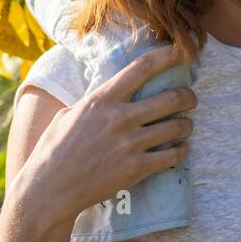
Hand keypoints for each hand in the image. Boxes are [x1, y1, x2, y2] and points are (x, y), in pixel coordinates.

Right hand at [0, 44, 194, 241]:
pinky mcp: (136, 169)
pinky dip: (181, 151)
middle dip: (188, 96)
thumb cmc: (53, 150)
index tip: (181, 51)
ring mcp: (130, 144)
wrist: (49, 190)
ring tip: (186, 125)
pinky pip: (172, 156)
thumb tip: (109, 90)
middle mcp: (120, 118)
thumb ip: (94, 101)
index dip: (166, 55)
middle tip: (191, 97)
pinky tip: (181, 149)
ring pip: (176, 127)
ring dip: (186, 124)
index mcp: (102, 100)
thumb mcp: (68, 114)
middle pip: (170, 98)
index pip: (142, 68)